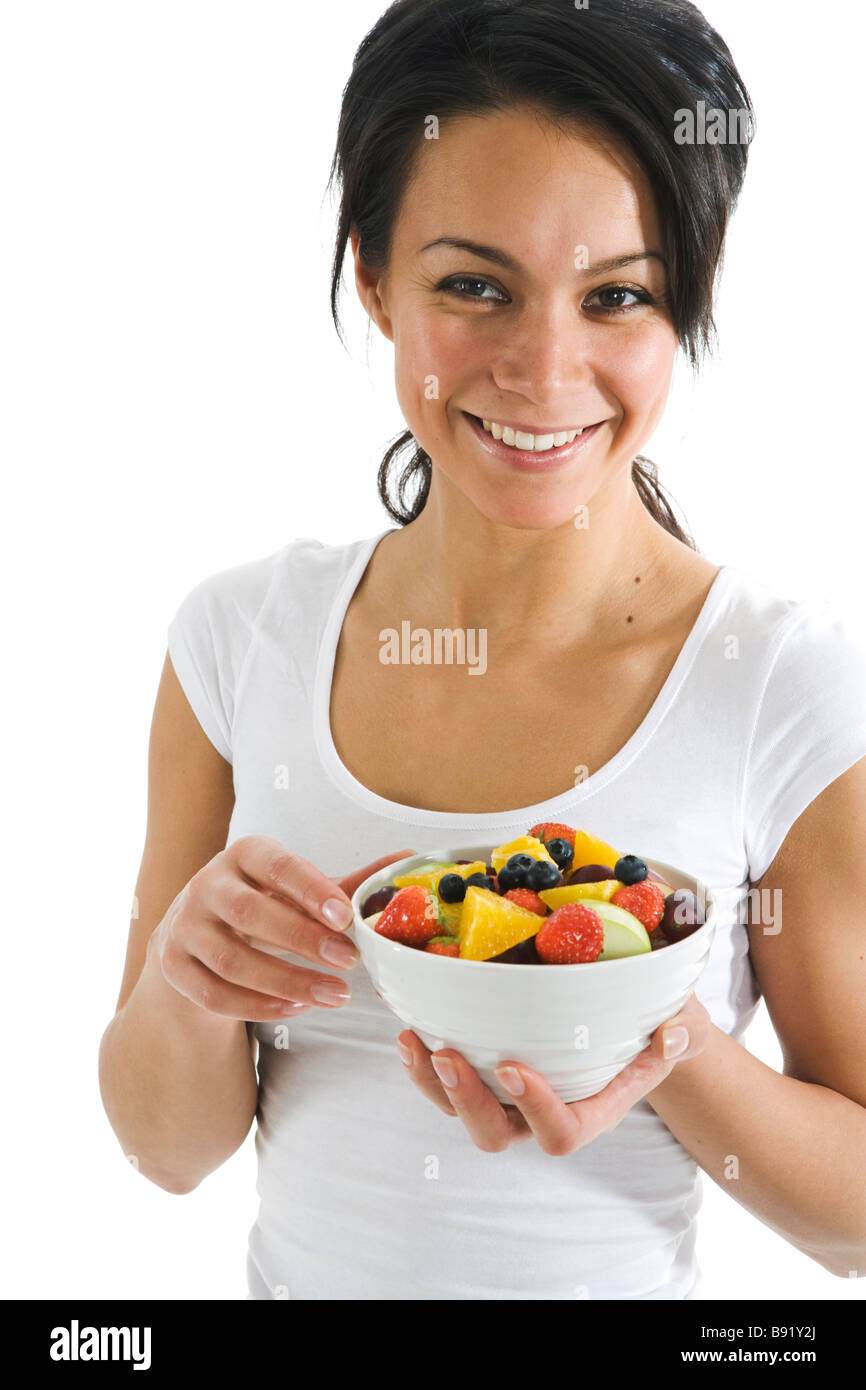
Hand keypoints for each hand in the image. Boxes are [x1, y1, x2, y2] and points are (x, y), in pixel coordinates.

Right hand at [151, 836, 414, 1020]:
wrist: (195, 936)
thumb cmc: (264, 906)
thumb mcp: (299, 890)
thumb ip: (348, 883)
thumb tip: (409, 859)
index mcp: (244, 853)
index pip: (278, 865)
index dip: (311, 889)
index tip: (346, 917)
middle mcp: (206, 884)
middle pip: (248, 912)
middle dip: (301, 940)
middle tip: (348, 962)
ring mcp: (183, 927)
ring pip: (230, 959)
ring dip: (286, 981)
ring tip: (335, 996)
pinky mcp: (173, 966)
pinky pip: (213, 993)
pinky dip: (256, 1005)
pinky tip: (296, 1009)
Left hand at [396, 992, 710, 1153]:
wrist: (635, 1018)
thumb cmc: (660, 1022)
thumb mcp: (684, 1022)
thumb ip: (682, 1031)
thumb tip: (670, 1033)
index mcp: (593, 1110)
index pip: (561, 1132)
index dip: (534, 1109)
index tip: (512, 1067)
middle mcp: (543, 1113)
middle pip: (496, 1134)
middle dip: (468, 1101)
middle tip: (448, 1056)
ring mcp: (509, 1098)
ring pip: (461, 1112)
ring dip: (432, 1083)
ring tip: (414, 1042)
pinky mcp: (486, 1073)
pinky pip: (446, 1083)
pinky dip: (424, 1063)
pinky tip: (411, 1032)